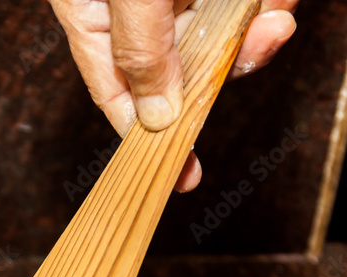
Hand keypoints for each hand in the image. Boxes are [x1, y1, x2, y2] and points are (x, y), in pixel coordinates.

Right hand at [47, 0, 297, 191]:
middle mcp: (127, 12)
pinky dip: (260, 6)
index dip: (150, 136)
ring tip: (272, 15)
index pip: (116, 92)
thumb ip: (138, 49)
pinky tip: (272, 2)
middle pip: (177, 65)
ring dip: (250, 31)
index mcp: (90, 16)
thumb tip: (156, 117)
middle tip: (259, 48)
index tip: (183, 174)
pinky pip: (233, 6)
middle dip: (224, 65)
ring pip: (214, 33)